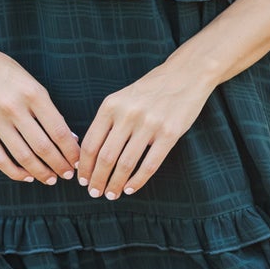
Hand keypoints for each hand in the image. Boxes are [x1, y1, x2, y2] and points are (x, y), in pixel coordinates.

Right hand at [0, 43, 81, 184]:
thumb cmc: (4, 71)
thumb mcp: (32, 83)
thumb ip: (48, 109)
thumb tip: (68, 137)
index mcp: (33, 94)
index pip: (59, 131)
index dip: (71, 151)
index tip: (78, 161)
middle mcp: (14, 108)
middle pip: (44, 147)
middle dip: (60, 165)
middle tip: (68, 174)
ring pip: (24, 157)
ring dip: (41, 172)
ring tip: (51, 178)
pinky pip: (0, 160)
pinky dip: (16, 172)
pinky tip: (27, 176)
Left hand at [78, 59, 212, 197]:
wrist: (186, 74)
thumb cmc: (151, 89)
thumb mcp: (123, 98)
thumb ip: (108, 122)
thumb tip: (90, 155)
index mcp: (111, 105)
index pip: (91, 143)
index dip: (85, 166)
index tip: (83, 180)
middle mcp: (128, 114)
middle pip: (105, 157)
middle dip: (97, 179)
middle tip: (94, 193)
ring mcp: (150, 124)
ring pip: (126, 164)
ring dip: (115, 184)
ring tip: (111, 194)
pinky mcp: (170, 133)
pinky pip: (150, 164)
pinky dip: (137, 181)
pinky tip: (130, 188)